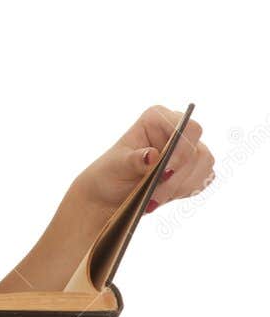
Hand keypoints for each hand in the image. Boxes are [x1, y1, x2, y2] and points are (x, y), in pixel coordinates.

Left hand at [75, 105, 214, 213]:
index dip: (182, 150)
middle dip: (178, 177)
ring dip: (180, 187)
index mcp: (158, 118)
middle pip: (198, 152)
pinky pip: (203, 180)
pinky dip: (184, 192)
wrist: (112, 192)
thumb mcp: (116, 166)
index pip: (187, 127)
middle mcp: (177, 130)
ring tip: (154, 197)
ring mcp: (189, 149)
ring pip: (204, 167)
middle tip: (154, 194)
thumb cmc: (111, 172)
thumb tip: (151, 155)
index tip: (164, 172)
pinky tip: (164, 196)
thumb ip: (134, 160)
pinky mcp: (195, 169)